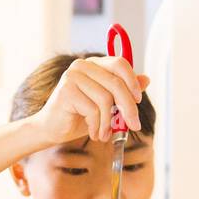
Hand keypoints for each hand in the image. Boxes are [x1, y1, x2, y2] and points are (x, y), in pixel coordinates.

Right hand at [31, 55, 150, 145]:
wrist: (51, 129)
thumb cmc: (79, 116)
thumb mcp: (107, 104)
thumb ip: (124, 91)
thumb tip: (147, 79)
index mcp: (94, 64)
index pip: (120, 64)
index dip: (132, 82)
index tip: (138, 101)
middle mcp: (83, 65)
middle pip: (116, 83)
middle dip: (128, 108)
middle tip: (134, 126)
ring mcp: (73, 76)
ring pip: (106, 99)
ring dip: (109, 122)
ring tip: (105, 134)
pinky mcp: (66, 91)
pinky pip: (93, 110)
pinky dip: (97, 126)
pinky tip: (93, 133)